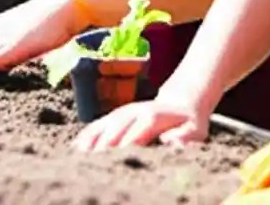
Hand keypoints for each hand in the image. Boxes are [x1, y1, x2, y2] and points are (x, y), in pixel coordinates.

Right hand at [73, 92, 209, 151]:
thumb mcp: (194, 131)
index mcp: (151, 116)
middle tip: (91, 167)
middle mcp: (131, 112)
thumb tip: (171, 142)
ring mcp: (119, 114)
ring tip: (77, 162)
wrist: (180, 102)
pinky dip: (84, 140)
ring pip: (99, 129)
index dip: (125, 144)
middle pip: (112, 131)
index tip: (116, 161)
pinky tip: (75, 153)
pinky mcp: (111, 118)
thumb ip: (184, 137)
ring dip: (88, 145)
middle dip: (102, 149)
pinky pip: (94, 129)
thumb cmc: (188, 123)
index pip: (135, 131)